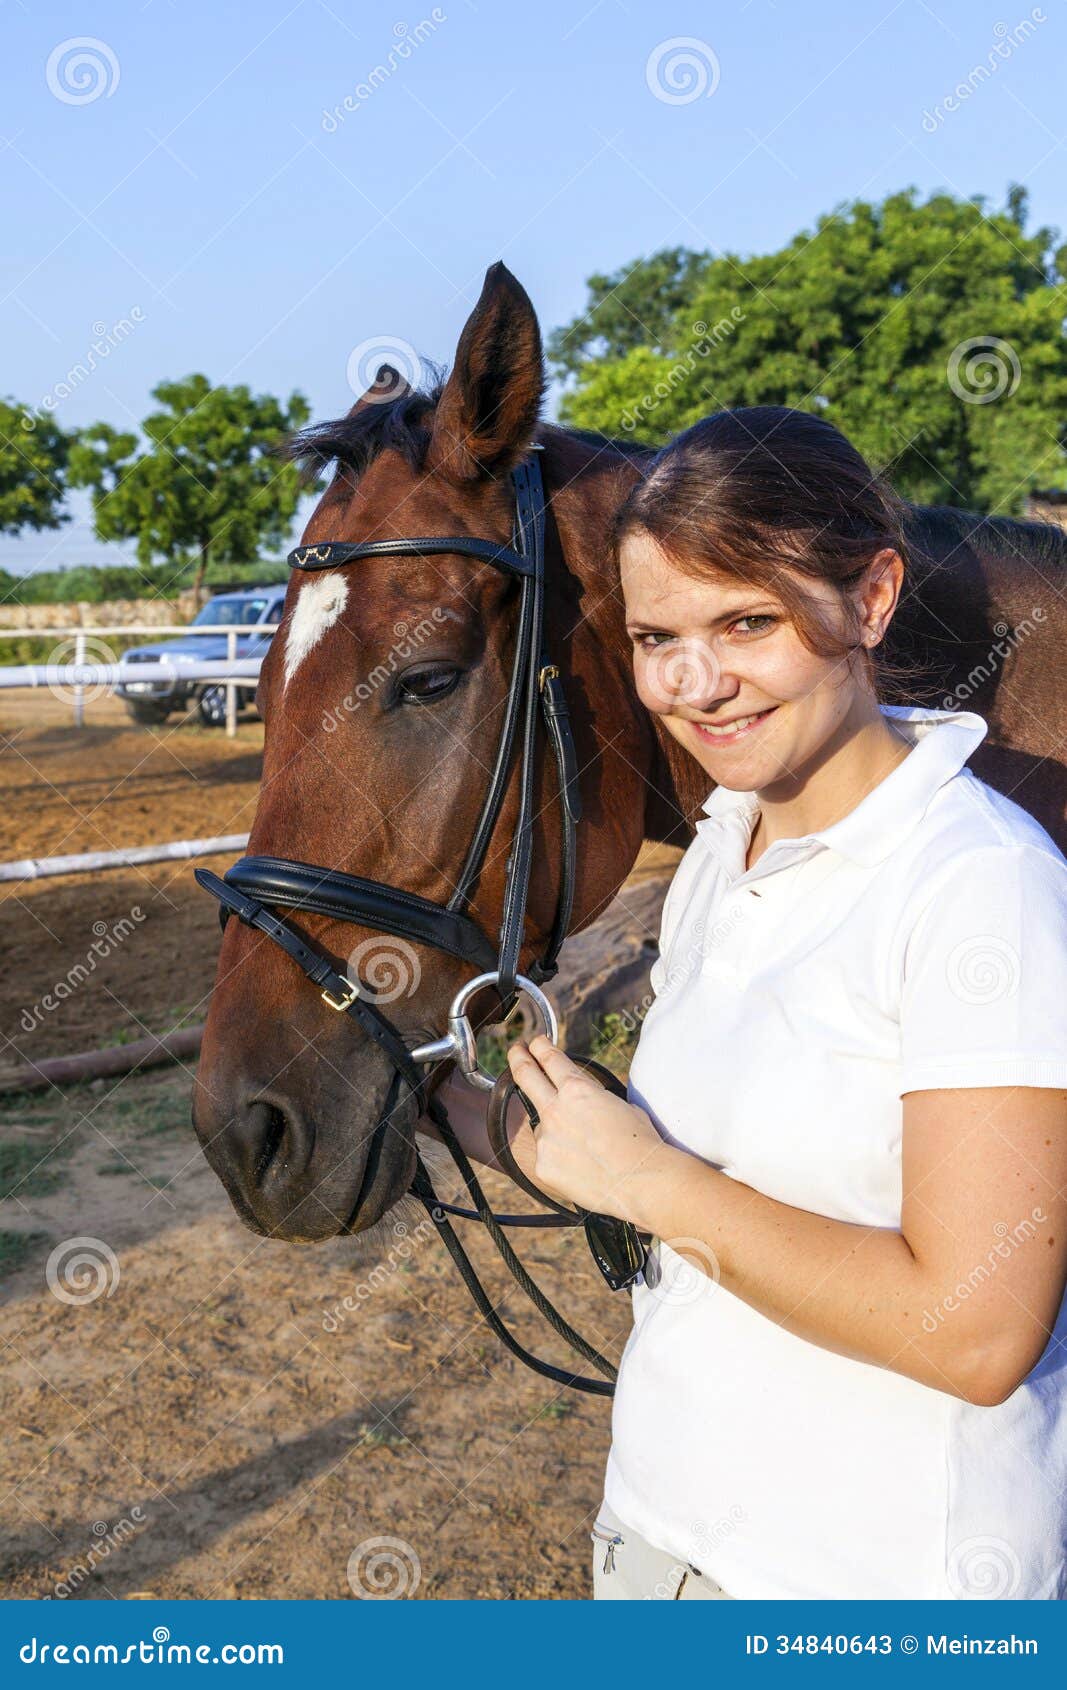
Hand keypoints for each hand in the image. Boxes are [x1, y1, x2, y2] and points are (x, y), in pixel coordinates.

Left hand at [505, 1034, 671, 1223]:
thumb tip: (587, 1102)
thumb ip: (595, 1098)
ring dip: (555, 1129)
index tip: (535, 1042)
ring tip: (586, 1147)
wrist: (641, 1182)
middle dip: (517, 1056)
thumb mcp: (621, 1105)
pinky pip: (547, 1156)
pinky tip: (583, 1167)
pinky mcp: (543, 1165)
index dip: (539, 1046)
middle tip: (516, 1049)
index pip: (549, 1058)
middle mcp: (555, 1110)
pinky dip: (560, 1158)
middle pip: (524, 1074)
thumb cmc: (640, 1144)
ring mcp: (546, 1138)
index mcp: (578, 1090)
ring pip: (542, 1125)